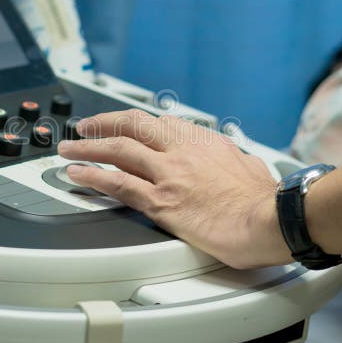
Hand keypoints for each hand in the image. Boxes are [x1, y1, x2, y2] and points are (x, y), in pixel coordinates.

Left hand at [57, 109, 290, 267]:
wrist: (273, 219)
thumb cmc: (267, 202)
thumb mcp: (252, 168)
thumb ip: (236, 161)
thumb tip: (238, 162)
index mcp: (204, 141)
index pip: (161, 124)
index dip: (135, 123)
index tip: (124, 124)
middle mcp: (183, 151)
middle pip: (133, 125)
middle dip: (104, 122)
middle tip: (85, 126)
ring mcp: (169, 174)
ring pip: (118, 149)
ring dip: (87, 147)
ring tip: (68, 147)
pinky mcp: (162, 201)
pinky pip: (118, 182)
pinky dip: (93, 175)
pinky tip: (78, 174)